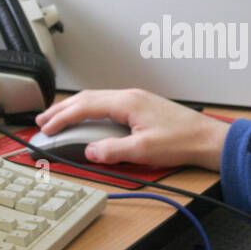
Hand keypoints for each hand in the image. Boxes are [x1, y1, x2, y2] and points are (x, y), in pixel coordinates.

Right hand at [34, 88, 231, 170]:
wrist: (207, 139)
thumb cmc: (182, 141)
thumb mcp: (143, 151)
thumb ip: (112, 151)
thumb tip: (90, 152)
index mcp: (127, 102)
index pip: (84, 106)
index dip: (62, 118)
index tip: (46, 128)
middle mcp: (130, 96)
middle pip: (87, 99)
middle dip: (62, 110)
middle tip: (42, 122)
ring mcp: (136, 100)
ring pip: (96, 100)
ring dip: (75, 109)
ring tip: (58, 120)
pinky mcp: (142, 107)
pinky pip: (107, 104)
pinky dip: (90, 111)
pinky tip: (87, 119)